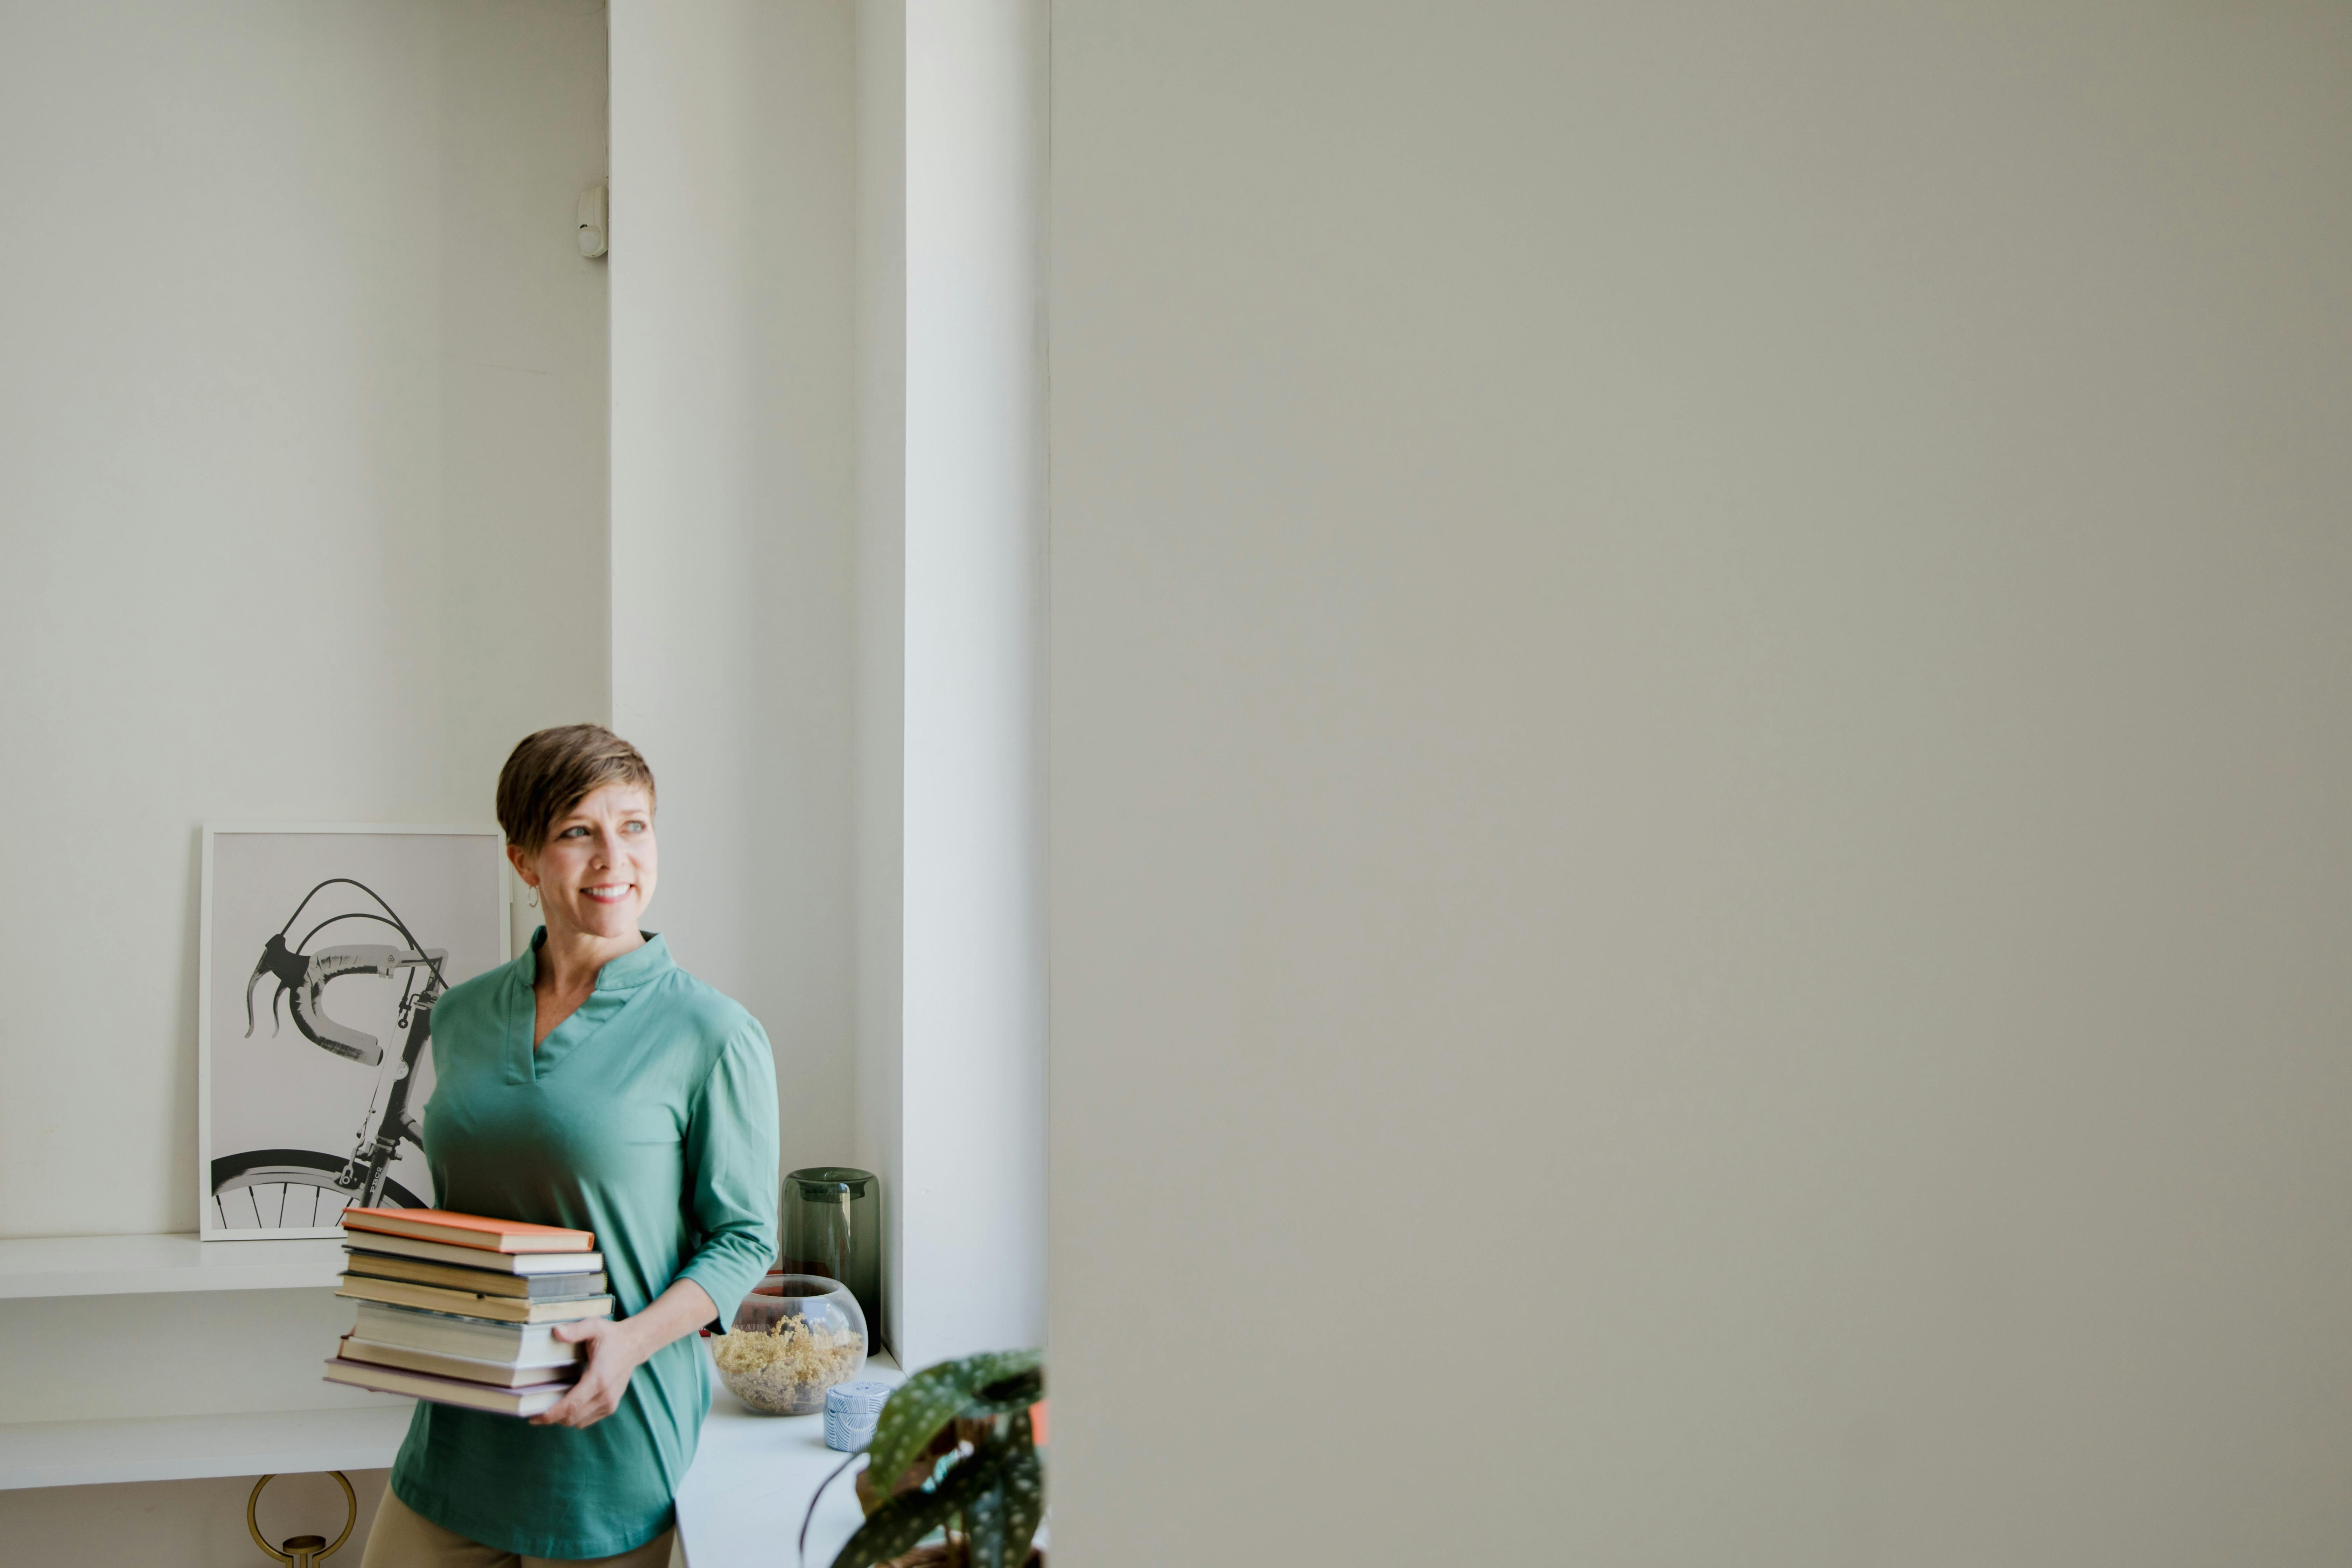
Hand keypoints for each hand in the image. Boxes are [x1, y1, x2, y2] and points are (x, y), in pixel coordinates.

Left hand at [531, 1317, 647, 1428]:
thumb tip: (556, 1331)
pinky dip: (574, 1417)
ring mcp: (609, 1403)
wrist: (635, 1344)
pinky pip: (587, 1420)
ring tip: (549, 1409)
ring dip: (562, 1419)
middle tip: (534, 1412)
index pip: (571, 1405)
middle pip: (571, 1418)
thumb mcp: (594, 1326)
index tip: (534, 1417)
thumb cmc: (612, 1336)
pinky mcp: (611, 1406)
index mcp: (599, 1379)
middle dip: (552, 1418)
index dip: (550, 1414)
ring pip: (578, 1422)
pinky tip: (567, 1406)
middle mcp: (605, 1395)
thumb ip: (575, 1330)